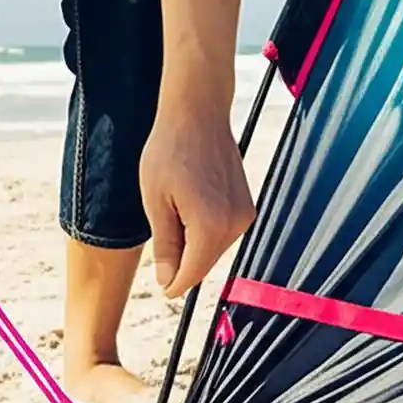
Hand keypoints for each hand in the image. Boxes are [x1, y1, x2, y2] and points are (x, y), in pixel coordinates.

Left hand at [140, 107, 254, 298]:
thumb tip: (169, 283)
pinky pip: (222, 233)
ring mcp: (245, 215)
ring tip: (174, 206)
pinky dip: (203, 231)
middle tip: (162, 229)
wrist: (197, 114)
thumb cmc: (169, 151)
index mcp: (210, 225)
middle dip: (181, 261)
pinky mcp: (247, 207)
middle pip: (204, 264)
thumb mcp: (155, 201)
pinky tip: (188, 204)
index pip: (192, 275)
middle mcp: (235, 224)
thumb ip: (165, 246)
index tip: (161, 288)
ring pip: (213, 249)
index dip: (173, 285)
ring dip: (192, 243)